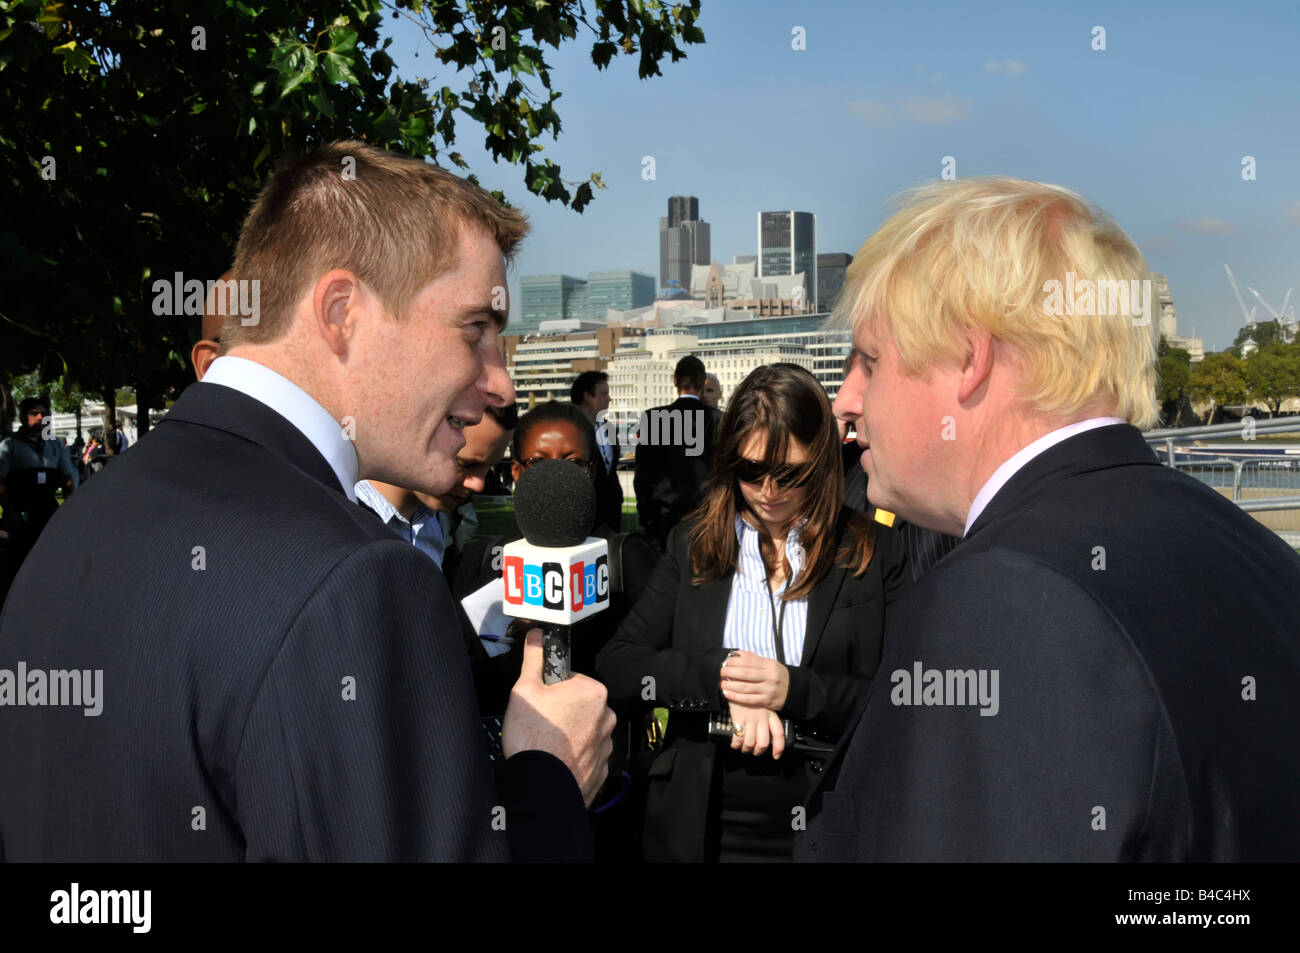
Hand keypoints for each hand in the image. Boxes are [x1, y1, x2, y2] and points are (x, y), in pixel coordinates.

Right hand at [502, 628, 615, 807]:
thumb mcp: (525, 690)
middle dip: (562, 711)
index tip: (540, 701)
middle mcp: (607, 716)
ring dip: (569, 735)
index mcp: (593, 691)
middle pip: (580, 706)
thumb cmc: (533, 736)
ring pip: (584, 731)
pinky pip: (587, 756)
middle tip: (540, 724)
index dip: (551, 689)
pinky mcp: (602, 769)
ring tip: (546, 745)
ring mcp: (606, 745)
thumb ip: (533, 660)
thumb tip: (536, 636)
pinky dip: (574, 757)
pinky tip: (556, 761)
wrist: (541, 787)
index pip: (571, 680)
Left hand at [720, 650, 789, 710]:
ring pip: (746, 688)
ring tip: (721, 683)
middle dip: (730, 672)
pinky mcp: (767, 701)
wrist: (794, 690)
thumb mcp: (770, 664)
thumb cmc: (778, 675)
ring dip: (731, 686)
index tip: (726, 662)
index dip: (735, 662)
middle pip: (745, 674)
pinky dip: (736, 697)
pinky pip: (749, 699)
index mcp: (770, 665)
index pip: (749, 662)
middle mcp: (770, 677)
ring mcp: (768, 690)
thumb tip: (738, 653)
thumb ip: (754, 659)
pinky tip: (727, 694)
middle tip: (721, 672)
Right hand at [727, 700, 785, 758]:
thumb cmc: (749, 696)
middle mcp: (762, 718)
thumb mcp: (762, 704)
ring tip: (743, 748)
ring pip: (750, 743)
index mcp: (771, 714)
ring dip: (746, 749)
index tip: (776, 756)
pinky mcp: (739, 718)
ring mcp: (750, 718)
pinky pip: (738, 738)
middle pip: (763, 743)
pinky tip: (734, 743)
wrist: (737, 682)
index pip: (778, 733)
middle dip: (758, 751)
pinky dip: (736, 744)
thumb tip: (765, 737)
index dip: (779, 747)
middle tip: (754, 751)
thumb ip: (766, 718)